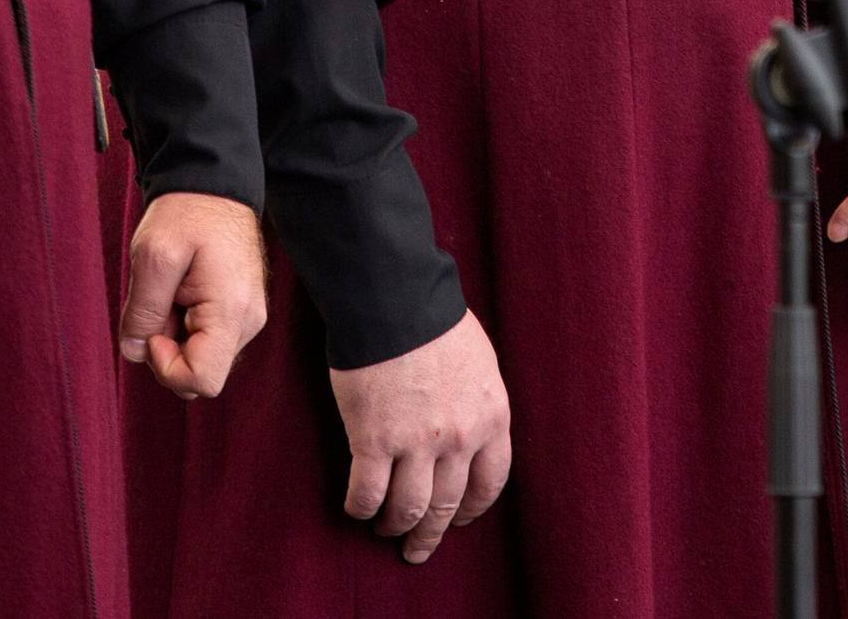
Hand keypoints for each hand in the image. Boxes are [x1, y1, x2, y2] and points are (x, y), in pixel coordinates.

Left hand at [117, 190, 267, 397]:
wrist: (213, 184)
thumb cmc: (187, 212)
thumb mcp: (153, 255)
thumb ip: (141, 311)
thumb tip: (134, 352)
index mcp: (231, 312)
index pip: (203, 381)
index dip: (166, 366)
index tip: (153, 328)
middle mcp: (248, 322)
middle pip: (202, 374)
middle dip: (168, 349)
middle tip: (159, 302)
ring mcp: (247, 317)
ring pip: (202, 357)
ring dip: (175, 335)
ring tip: (172, 290)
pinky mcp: (239, 310)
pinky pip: (207, 339)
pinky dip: (185, 324)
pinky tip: (182, 291)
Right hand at [326, 309, 512, 564]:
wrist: (393, 297)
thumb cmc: (433, 318)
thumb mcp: (478, 361)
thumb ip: (476, 401)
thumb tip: (467, 425)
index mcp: (491, 417)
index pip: (490, 483)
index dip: (472, 508)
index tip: (458, 520)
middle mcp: (459, 439)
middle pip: (446, 504)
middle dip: (431, 533)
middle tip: (417, 549)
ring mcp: (416, 443)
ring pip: (408, 508)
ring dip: (395, 526)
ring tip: (384, 530)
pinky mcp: (373, 440)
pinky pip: (367, 492)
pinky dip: (360, 508)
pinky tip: (356, 509)